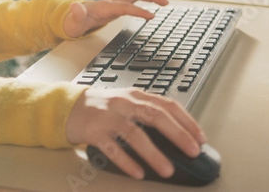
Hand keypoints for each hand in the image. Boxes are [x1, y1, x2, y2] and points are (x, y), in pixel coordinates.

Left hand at [63, 0, 168, 37]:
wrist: (74, 18)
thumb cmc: (75, 22)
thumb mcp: (74, 22)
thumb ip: (76, 14)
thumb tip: (74, 6)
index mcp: (105, 7)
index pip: (125, 7)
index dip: (138, 10)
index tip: (152, 16)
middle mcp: (112, 1)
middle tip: (166, 2)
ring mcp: (116, 1)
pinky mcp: (119, 3)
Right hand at [65, 88, 205, 179]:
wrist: (68, 107)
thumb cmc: (102, 107)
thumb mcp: (127, 103)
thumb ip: (148, 112)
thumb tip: (177, 135)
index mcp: (136, 95)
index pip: (168, 105)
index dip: (187, 121)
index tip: (200, 138)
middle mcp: (124, 103)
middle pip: (155, 116)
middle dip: (178, 134)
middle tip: (193, 151)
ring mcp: (108, 116)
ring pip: (135, 134)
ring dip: (154, 154)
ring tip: (167, 170)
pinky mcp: (94, 131)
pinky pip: (113, 149)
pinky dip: (127, 162)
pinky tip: (138, 173)